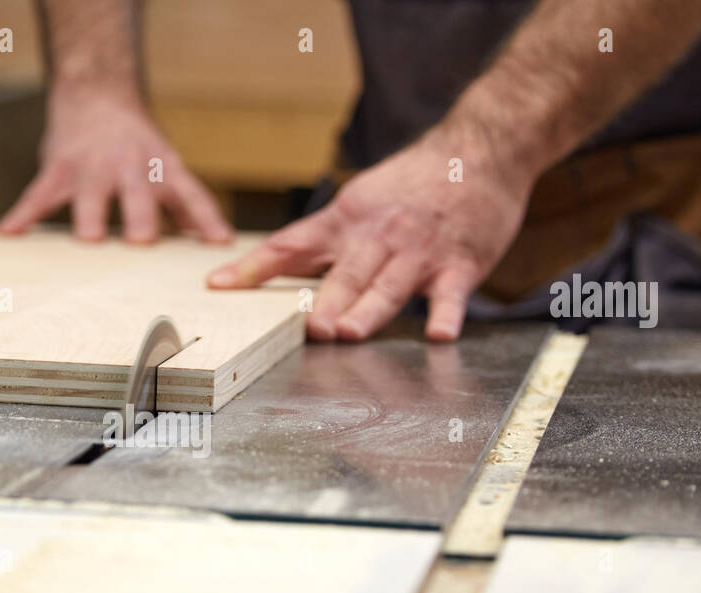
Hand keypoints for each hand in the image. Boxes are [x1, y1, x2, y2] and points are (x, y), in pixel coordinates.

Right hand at [0, 91, 232, 244]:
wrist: (95, 91)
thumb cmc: (136, 144)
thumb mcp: (166, 165)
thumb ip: (185, 204)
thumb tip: (217, 242)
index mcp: (161, 169)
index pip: (190, 194)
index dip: (205, 218)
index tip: (219, 242)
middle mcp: (129, 167)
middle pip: (137, 196)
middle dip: (140, 217)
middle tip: (141, 242)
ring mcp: (91, 168)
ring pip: (89, 197)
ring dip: (89, 218)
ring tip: (88, 241)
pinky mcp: (58, 169)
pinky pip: (39, 195)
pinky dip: (23, 213)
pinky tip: (8, 233)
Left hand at [206, 127, 534, 340]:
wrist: (481, 149)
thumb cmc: (412, 184)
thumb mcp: (359, 202)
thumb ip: (320, 240)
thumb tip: (272, 268)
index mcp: (345, 221)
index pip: (291, 244)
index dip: (254, 266)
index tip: (219, 285)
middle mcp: (378, 236)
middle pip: (344, 272)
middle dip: (323, 301)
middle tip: (307, 328)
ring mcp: (419, 252)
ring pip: (390, 285)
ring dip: (369, 309)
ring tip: (348, 333)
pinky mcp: (460, 264)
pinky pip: (451, 294)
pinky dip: (445, 314)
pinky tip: (438, 335)